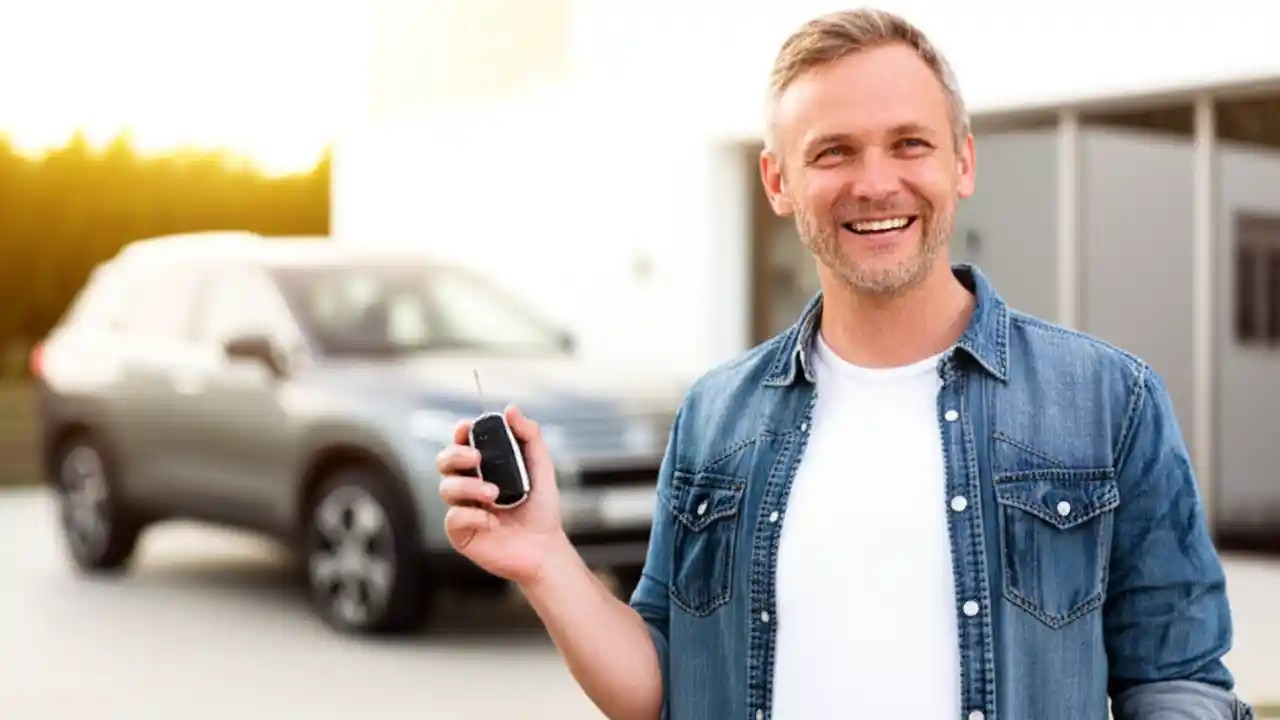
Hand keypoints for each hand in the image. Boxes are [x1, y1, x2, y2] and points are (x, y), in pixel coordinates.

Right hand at [436, 405, 567, 586]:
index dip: (460, 433)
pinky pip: (453, 517)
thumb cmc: (541, 509)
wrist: (545, 548)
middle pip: (444, 462)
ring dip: (469, 487)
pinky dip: (473, 516)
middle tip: (477, 459)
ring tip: (495, 495)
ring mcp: (462, 509)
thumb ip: (529, 437)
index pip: (461, 443)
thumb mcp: (541, 467)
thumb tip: (511, 408)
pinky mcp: (460, 533)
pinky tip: (493, 523)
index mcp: (484, 468)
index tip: (467, 427)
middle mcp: (468, 486)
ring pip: (446, 488)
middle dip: (455, 455)